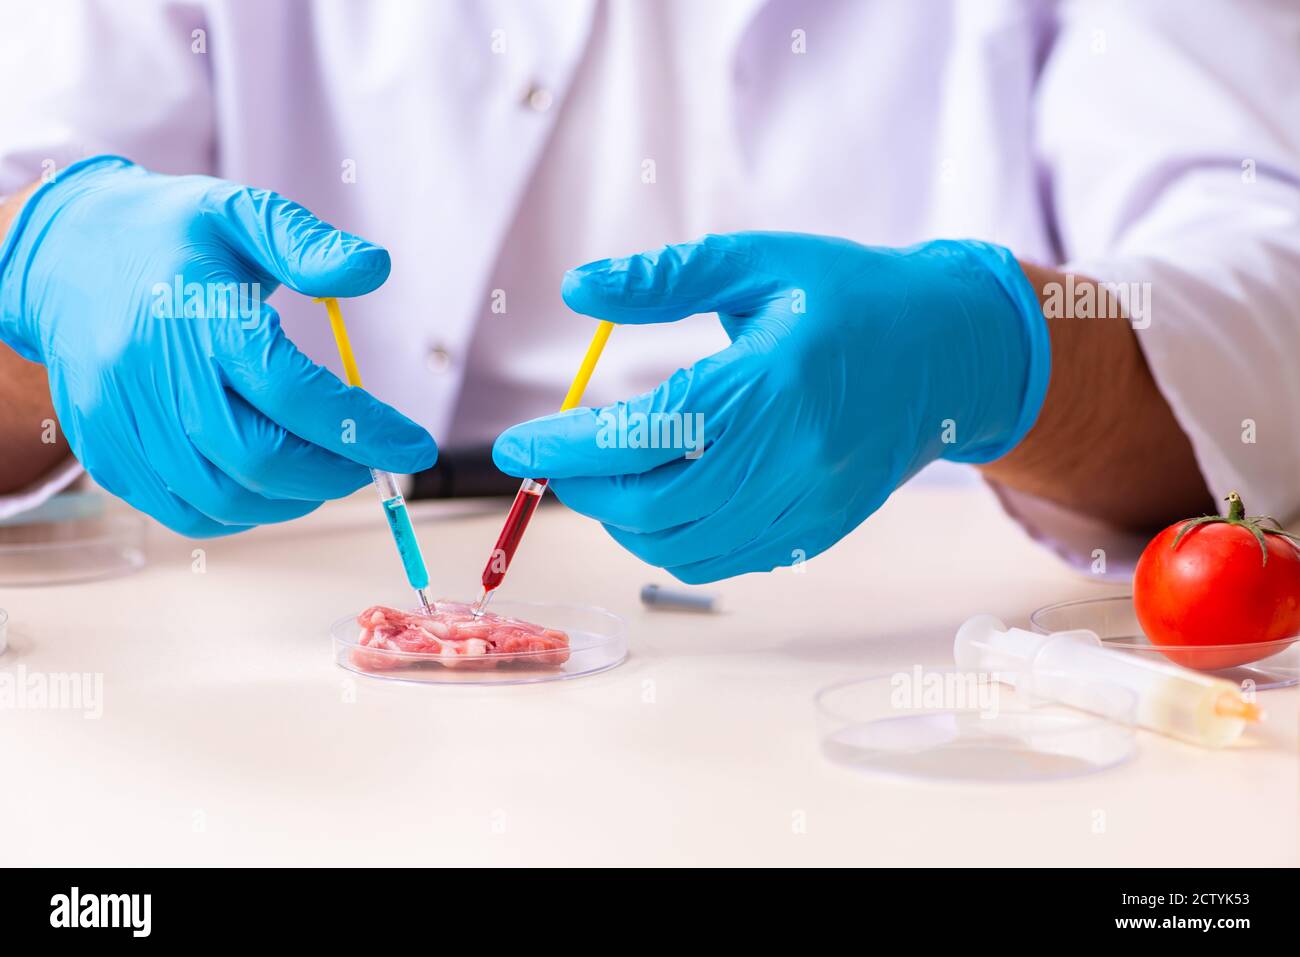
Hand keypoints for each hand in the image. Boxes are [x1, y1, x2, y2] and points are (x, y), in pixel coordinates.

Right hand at [0, 156, 435, 535]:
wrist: (62, 257)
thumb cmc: (169, 235)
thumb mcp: (240, 213)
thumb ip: (307, 245)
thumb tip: (375, 269)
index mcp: (192, 311)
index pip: (290, 389)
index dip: (362, 428)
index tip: (414, 445)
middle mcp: (148, 371)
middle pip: (257, 457)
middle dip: (332, 473)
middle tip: (369, 463)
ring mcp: (120, 418)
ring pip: (222, 498)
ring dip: (293, 500)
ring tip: (326, 473)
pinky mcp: (104, 451)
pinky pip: (183, 512)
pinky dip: (242, 514)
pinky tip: (271, 487)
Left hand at [492, 232, 1048, 581]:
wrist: (952, 354)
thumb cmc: (852, 296)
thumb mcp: (760, 263)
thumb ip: (665, 279)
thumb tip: (578, 289)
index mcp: (770, 383)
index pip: (642, 434)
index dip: (566, 445)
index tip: (515, 441)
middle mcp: (789, 458)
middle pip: (651, 504)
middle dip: (582, 486)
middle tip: (550, 458)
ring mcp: (806, 505)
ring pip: (679, 546)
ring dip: (620, 520)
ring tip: (601, 476)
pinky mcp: (816, 532)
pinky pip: (720, 560)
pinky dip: (668, 542)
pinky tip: (656, 501)